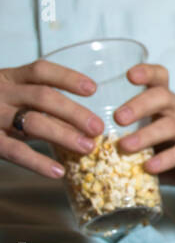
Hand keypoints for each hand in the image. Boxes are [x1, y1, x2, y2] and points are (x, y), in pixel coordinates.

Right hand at [0, 59, 104, 176]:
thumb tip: (84, 123)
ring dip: (64, 135)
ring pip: (32, 122)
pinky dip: (37, 162)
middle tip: (98, 128)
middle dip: (74, 112)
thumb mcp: (11, 97)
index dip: (68, 78)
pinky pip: (14, 151)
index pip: (41, 71)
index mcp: (9, 78)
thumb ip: (39, 104)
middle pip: (43, 97)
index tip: (93, 89)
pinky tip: (57, 171)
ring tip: (88, 148)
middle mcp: (0, 92)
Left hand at [114, 63, 174, 196]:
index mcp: (167, 103)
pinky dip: (167, 158)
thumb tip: (79, 152)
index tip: (128, 75)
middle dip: (138, 104)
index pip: (159, 77)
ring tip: (125, 147)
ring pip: (172, 124)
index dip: (146, 72)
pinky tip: (150, 167)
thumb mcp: (149, 146)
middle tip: (117, 118)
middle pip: (162, 96)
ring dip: (147, 135)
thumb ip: (123, 145)